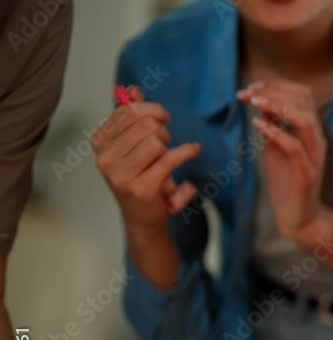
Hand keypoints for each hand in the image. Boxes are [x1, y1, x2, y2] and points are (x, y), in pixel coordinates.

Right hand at [92, 85, 200, 237]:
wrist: (142, 218)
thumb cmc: (138, 177)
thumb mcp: (131, 146)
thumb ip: (131, 118)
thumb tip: (132, 90)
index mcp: (100, 142)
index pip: (127, 111)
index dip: (151, 110)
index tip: (163, 118)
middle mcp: (105, 157)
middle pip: (144, 125)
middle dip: (162, 129)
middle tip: (165, 142)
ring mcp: (121, 174)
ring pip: (156, 141)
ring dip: (169, 145)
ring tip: (167, 155)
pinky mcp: (141, 187)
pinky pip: (169, 159)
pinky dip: (186, 152)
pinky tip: (194, 150)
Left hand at [237, 80, 325, 241]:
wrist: (298, 218)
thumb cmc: (286, 184)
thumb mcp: (274, 150)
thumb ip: (271, 128)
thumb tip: (260, 105)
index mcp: (310, 132)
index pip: (300, 95)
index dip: (275, 86)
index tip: (250, 89)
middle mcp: (316, 140)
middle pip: (304, 100)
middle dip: (274, 91)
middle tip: (248, 94)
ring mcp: (314, 157)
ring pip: (305, 120)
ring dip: (278, 107)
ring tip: (255, 103)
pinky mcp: (307, 175)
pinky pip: (295, 147)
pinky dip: (276, 132)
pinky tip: (259, 126)